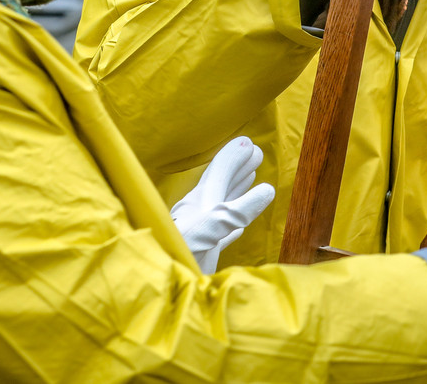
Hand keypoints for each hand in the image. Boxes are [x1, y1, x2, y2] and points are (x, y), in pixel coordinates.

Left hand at [170, 137, 274, 273]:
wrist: (159, 283)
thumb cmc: (178, 252)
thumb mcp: (210, 227)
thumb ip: (237, 210)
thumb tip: (267, 189)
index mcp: (200, 200)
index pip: (220, 170)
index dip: (235, 156)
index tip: (250, 143)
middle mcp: (200, 211)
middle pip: (223, 183)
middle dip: (239, 168)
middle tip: (256, 153)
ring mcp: (201, 232)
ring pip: (223, 204)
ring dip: (236, 190)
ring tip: (250, 177)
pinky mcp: (202, 252)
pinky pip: (222, 232)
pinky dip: (233, 225)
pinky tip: (239, 228)